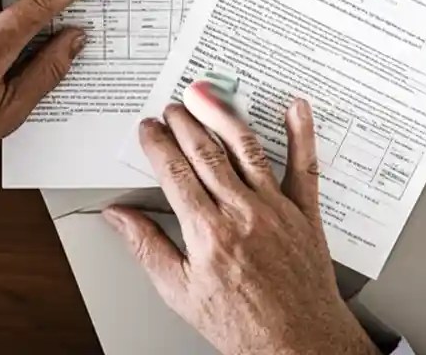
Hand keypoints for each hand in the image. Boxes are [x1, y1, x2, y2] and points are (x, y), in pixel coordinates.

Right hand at [104, 82, 376, 354]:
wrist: (298, 343)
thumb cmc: (241, 325)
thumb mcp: (179, 292)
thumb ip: (147, 247)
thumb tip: (120, 218)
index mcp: (207, 232)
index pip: (174, 172)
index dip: (158, 144)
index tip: (148, 129)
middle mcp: (242, 213)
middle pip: (206, 152)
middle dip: (185, 123)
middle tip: (173, 107)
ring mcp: (276, 209)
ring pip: (247, 148)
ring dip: (224, 116)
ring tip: (208, 96)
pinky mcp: (305, 213)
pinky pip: (304, 166)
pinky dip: (302, 133)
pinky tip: (296, 108)